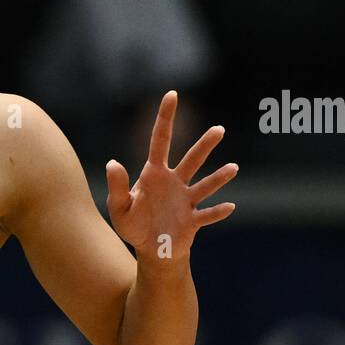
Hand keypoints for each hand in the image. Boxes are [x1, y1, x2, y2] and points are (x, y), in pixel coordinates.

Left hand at [105, 91, 237, 260]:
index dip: (165, 118)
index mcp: (154, 174)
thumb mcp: (118, 208)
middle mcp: (174, 182)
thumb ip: (116, 187)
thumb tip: (112, 163)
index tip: (172, 94)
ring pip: (205, 185)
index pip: (160, 140)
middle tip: (219, 130)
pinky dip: (217, 212)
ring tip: (232, 168)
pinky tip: (229, 206)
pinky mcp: (193, 220)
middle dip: (205, 145)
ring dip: (218, 178)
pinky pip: (207, 214)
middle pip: (192, 159)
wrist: (152, 250)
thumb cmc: (134, 225)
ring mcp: (186, 200)